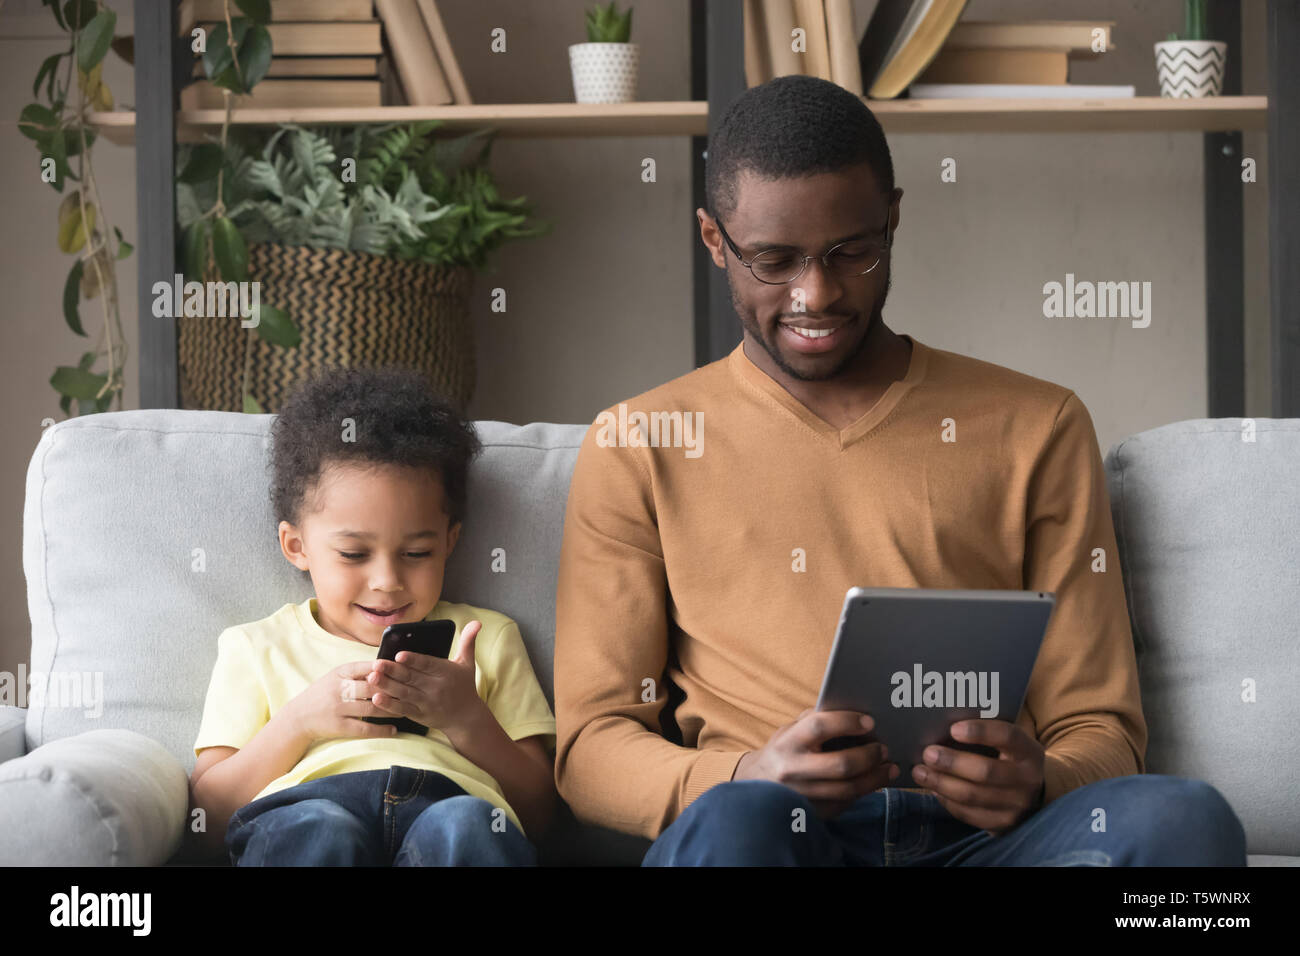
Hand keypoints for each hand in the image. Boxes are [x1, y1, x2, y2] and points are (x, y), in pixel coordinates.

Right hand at [284, 660, 400, 743]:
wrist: (299, 716)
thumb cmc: (325, 692)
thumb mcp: (337, 676)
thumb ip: (359, 671)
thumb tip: (389, 665)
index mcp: (340, 672)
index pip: (367, 667)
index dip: (386, 669)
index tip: (404, 670)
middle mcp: (339, 689)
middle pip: (372, 688)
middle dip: (394, 690)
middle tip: (412, 691)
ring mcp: (339, 709)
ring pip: (372, 709)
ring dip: (392, 709)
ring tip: (407, 709)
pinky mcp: (339, 727)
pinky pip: (365, 729)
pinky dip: (381, 730)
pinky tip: (394, 729)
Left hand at [366, 620, 487, 737]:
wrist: (467, 718)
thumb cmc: (465, 686)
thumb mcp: (468, 663)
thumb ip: (468, 642)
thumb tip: (477, 622)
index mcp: (446, 672)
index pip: (428, 664)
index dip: (413, 660)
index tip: (399, 654)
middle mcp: (436, 688)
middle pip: (412, 678)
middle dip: (393, 671)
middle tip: (376, 663)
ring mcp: (427, 703)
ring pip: (404, 693)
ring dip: (387, 686)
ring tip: (371, 678)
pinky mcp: (420, 715)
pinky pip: (403, 709)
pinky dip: (390, 705)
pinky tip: (376, 698)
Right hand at [733, 708, 897, 817]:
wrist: (756, 785)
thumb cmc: (782, 751)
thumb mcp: (790, 730)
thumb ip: (816, 720)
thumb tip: (854, 714)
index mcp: (788, 742)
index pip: (819, 726)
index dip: (847, 722)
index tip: (869, 721)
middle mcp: (792, 769)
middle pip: (841, 764)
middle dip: (869, 756)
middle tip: (883, 749)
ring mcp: (802, 795)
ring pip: (849, 789)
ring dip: (875, 778)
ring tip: (888, 768)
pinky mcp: (812, 813)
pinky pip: (845, 803)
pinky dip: (863, 791)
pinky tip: (874, 782)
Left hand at [910, 719, 1044, 835]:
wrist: (1033, 796)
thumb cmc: (1009, 760)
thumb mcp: (1007, 745)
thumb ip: (984, 735)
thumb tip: (939, 727)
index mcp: (1028, 751)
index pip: (1008, 737)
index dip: (980, 732)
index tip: (953, 729)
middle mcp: (1027, 780)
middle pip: (985, 772)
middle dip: (952, 762)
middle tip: (927, 754)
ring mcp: (1016, 806)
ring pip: (972, 796)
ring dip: (941, 783)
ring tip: (920, 772)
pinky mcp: (1003, 825)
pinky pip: (968, 814)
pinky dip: (947, 801)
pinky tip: (934, 790)